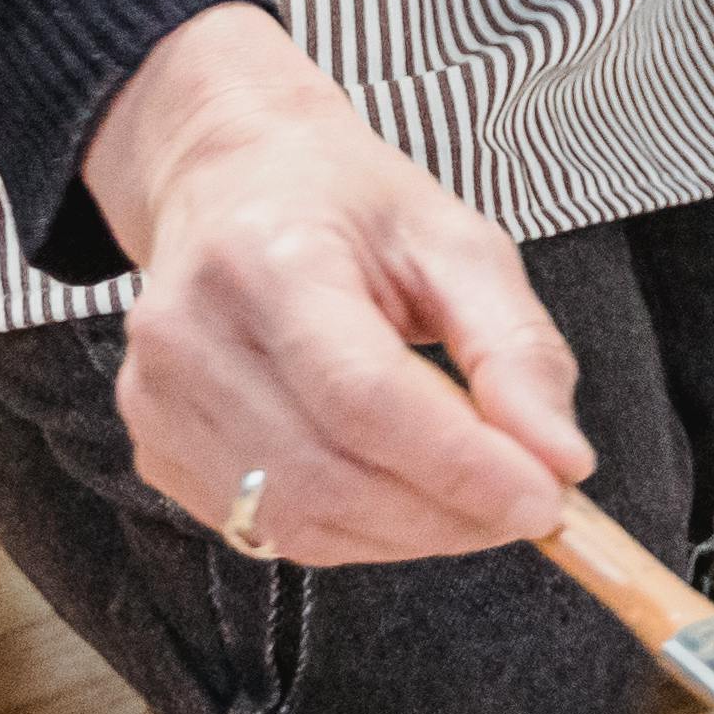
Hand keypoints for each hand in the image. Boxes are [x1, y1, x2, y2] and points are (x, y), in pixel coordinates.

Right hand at [81, 2, 594, 566]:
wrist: (230, 181)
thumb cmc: (345, 205)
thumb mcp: (456, 241)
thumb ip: (516, 349)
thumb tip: (561, 459)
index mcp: (267, 258)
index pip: (364, 395)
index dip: (461, 465)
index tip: (545, 499)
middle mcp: (191, 334)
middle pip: (332, 473)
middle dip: (450, 512)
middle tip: (530, 504)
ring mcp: (157, 399)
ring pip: (301, 520)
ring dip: (410, 532)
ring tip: (472, 496)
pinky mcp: (153, 447)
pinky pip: (270, 530)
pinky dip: (355, 531)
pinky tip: (397, 489)